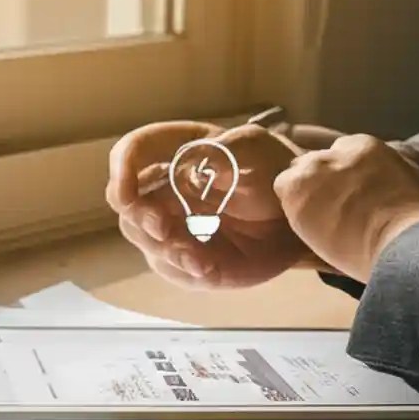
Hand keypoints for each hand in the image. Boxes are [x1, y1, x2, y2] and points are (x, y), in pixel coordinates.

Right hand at [106, 121, 314, 288]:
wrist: (298, 212)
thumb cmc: (274, 170)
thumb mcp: (254, 148)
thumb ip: (223, 151)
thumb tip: (192, 168)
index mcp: (175, 152)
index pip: (131, 153)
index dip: (121, 169)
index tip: (127, 192)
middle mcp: (165, 189)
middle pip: (128, 205)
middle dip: (140, 219)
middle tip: (164, 228)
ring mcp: (175, 226)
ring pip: (146, 241)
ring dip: (164, 249)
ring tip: (195, 256)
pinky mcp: (190, 258)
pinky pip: (174, 269)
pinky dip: (186, 271)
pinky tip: (207, 269)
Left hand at [274, 135, 418, 282]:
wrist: (402, 239)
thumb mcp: (417, 181)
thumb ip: (397, 171)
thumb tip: (394, 176)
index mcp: (366, 147)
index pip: (343, 155)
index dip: (344, 178)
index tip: (349, 197)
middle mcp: (335, 152)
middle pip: (318, 164)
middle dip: (323, 183)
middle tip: (333, 212)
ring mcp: (314, 170)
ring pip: (297, 176)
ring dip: (305, 195)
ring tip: (319, 222)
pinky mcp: (296, 192)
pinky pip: (284, 193)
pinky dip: (292, 207)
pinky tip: (306, 226)